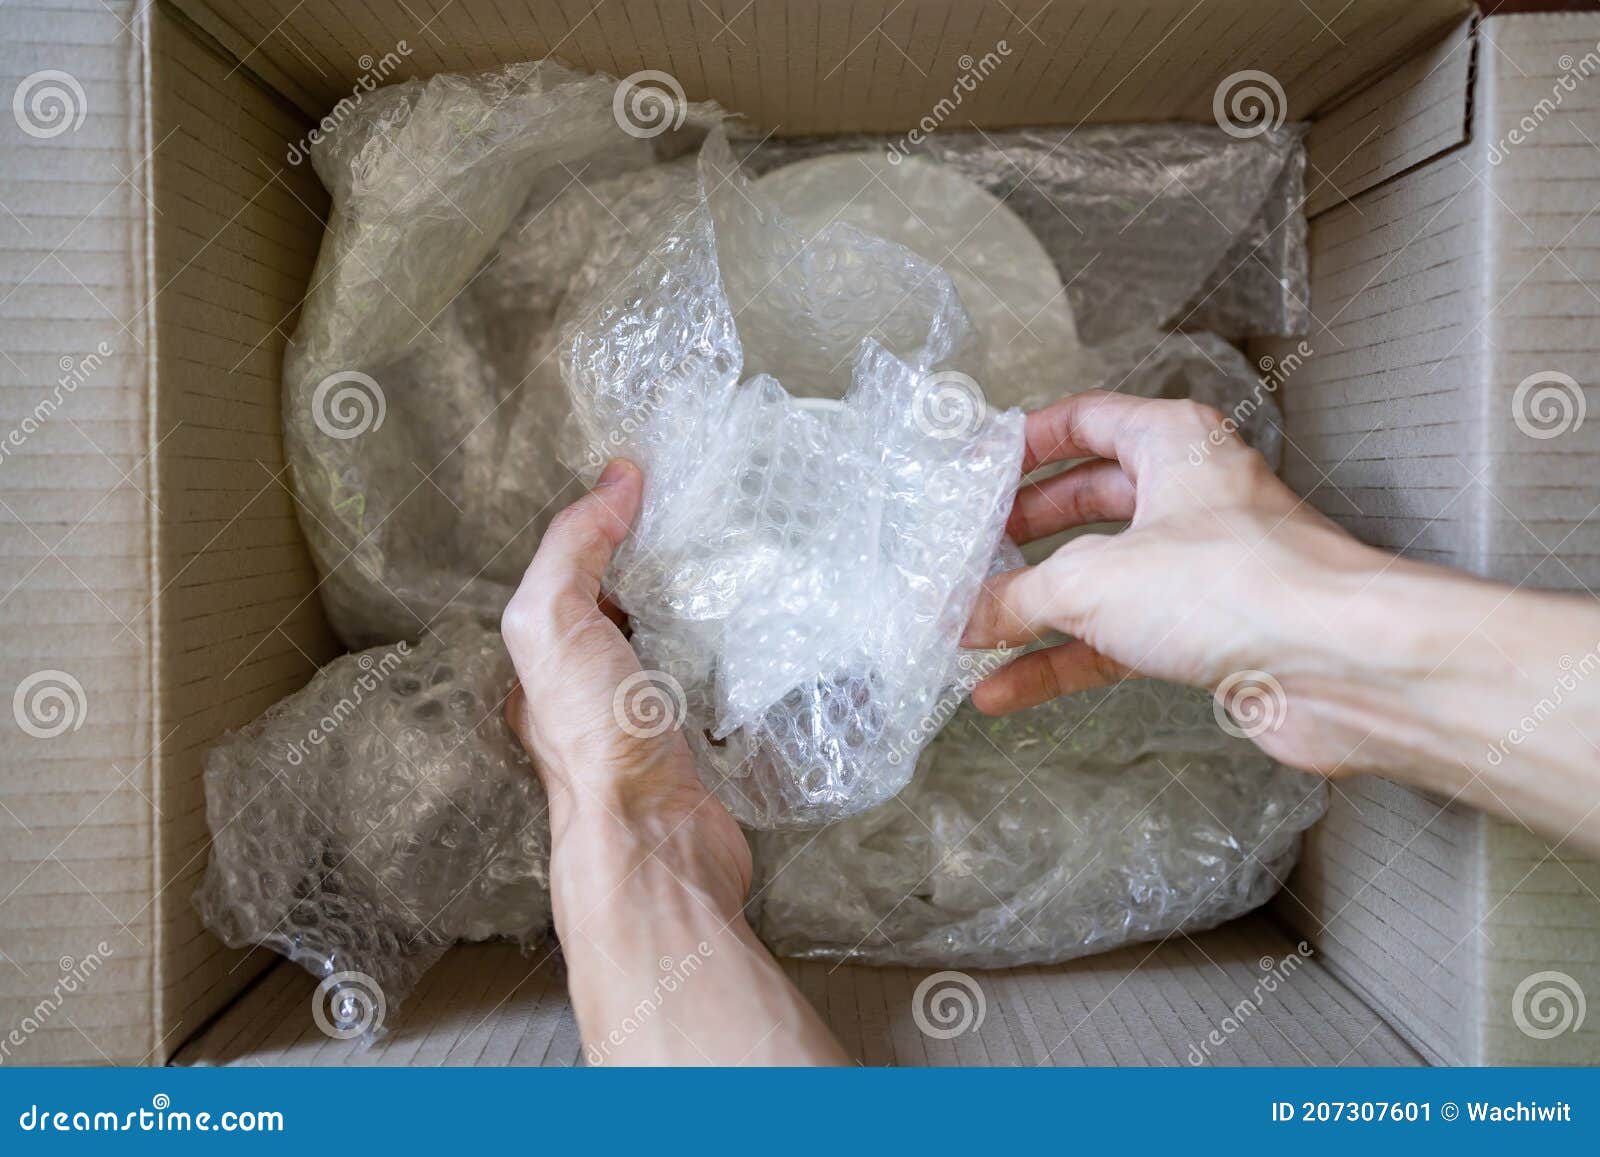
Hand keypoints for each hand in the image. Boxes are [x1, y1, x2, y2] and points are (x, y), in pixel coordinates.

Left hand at [500, 459, 748, 910]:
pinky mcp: (704, 748)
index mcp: (548, 664)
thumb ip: (574, 548)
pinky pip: (722, 687)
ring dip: (708, 612)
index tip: (655, 491)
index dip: (607, 531)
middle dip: (664, 569)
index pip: (573, 578)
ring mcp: (650, 725)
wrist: (656, 844)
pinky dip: (743, 659)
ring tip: (749, 566)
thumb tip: (616, 479)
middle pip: (628, 612)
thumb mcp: (555, 622)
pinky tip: (769, 635)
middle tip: (713, 523)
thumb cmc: (597, 739)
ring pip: (679, 647)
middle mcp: (592, 695)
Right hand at [962, 390, 1395, 775]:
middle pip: (1088, 502)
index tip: (979, 470)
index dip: (1027, 443)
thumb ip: (1018, 596)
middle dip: (1024, 532)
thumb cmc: (1246, 584)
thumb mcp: (1094, 579)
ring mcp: (1200, 569)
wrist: (1339, 665)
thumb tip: (966, 613)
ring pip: (1100, 580)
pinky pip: (1116, 642)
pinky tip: (1008, 689)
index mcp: (1173, 444)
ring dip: (1034, 609)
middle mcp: (1191, 498)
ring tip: (972, 628)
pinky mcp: (1207, 635)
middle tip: (973, 551)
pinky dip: (1062, 663)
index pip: (1086, 421)